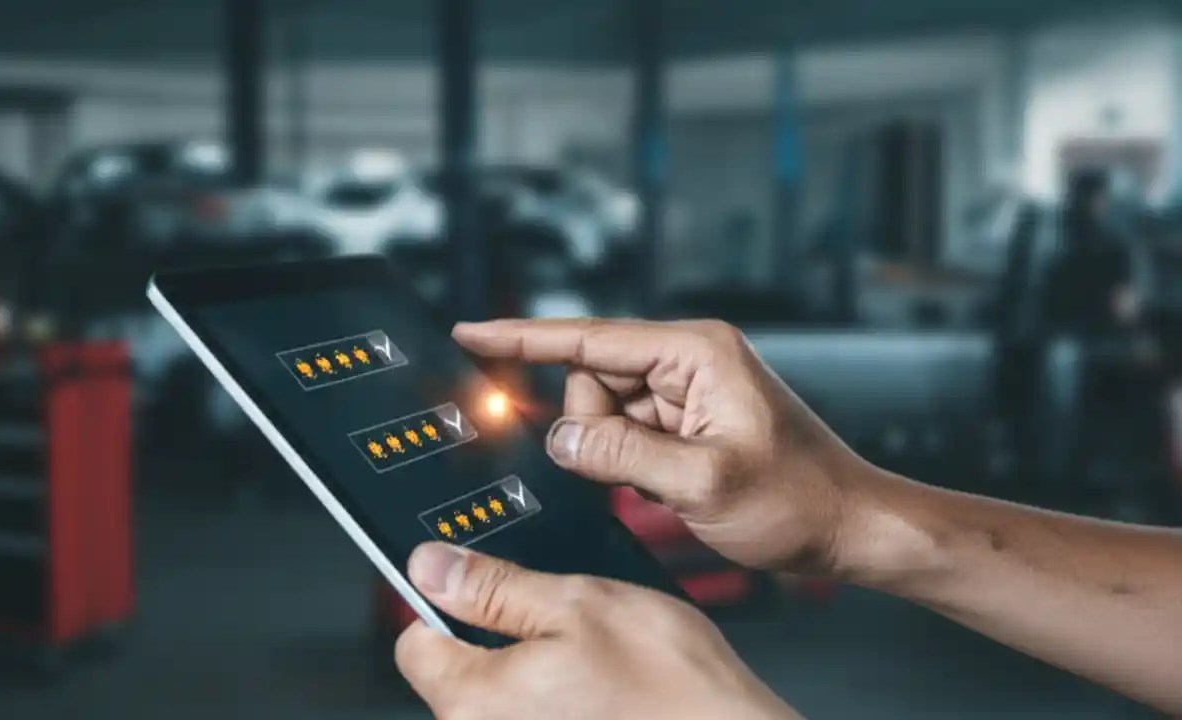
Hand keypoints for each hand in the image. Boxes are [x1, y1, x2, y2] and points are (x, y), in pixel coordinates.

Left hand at [395, 543, 799, 719]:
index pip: (416, 641)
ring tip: (593, 660)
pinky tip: (602, 691)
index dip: (449, 603)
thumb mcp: (577, 603)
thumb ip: (492, 586)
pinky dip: (558, 701)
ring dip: (534, 671)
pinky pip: (532, 718)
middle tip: (562, 621)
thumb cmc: (669, 685)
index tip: (486, 588)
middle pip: (457, 672)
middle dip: (499, 638)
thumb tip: (429, 565)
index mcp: (475, 698)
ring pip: (499, 697)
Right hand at [454, 318, 874, 575]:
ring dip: (616, 453)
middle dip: (593, 430)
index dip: (523, 339)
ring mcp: (689, 391)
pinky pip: (628, 433)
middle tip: (636, 473)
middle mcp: (690, 360)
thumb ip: (621, 455)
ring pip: (605, 413)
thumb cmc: (797, 499)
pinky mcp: (689, 420)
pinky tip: (665, 484)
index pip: (589, 339)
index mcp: (696, 353)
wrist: (848, 526)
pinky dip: (630, 462)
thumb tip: (560, 438)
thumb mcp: (703, 481)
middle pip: (592, 380)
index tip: (471, 334)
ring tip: (666, 483)